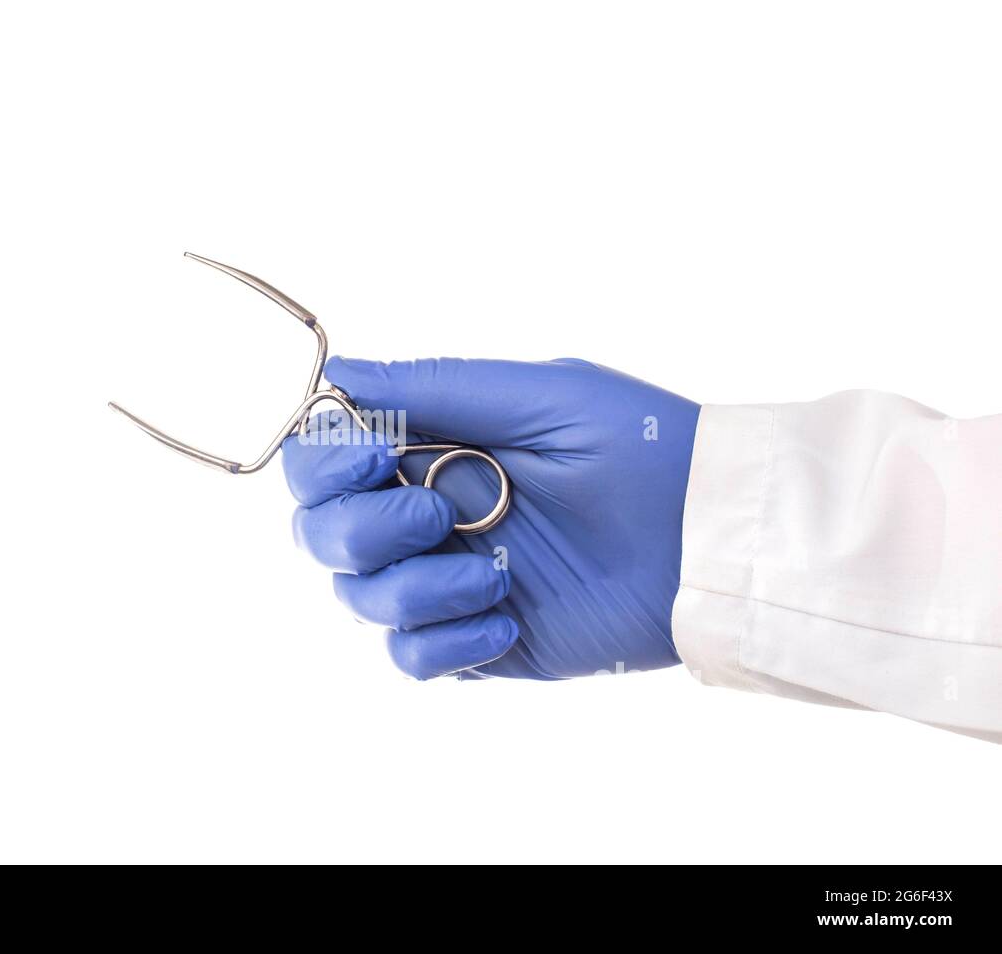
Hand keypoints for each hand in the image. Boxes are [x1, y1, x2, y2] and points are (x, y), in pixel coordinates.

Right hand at [281, 356, 699, 679]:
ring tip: (496, 576)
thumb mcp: (540, 397)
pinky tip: (507, 621)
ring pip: (357, 600)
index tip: (377, 455)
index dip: (325, 461)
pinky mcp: (475, 638)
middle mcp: (422, 512)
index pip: (321, 457)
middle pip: (320, 533)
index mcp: (427, 446)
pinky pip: (410, 659)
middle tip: (440, 516)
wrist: (709, 539)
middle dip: (364, 530)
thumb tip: (339, 369)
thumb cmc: (638, 447)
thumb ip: (435, 387)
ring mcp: (445, 580)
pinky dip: (446, 644)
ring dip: (415, 590)